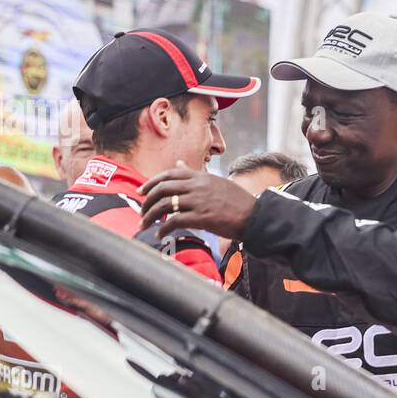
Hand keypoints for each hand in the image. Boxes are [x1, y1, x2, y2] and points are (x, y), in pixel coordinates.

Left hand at [139, 164, 257, 239]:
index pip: (169, 174)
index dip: (152, 182)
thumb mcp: (216, 181)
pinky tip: (160, 234)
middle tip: (141, 212)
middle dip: (147, 201)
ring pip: (164, 205)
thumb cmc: (237, 201)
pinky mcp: (201, 218)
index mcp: (201, 176)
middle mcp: (197, 186)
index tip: (142, 192)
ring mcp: (198, 201)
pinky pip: (174, 221)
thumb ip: (195, 174)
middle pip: (162, 189)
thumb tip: (179, 163)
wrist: (254, 216)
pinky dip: (163, 228)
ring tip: (145, 225)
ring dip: (150, 216)